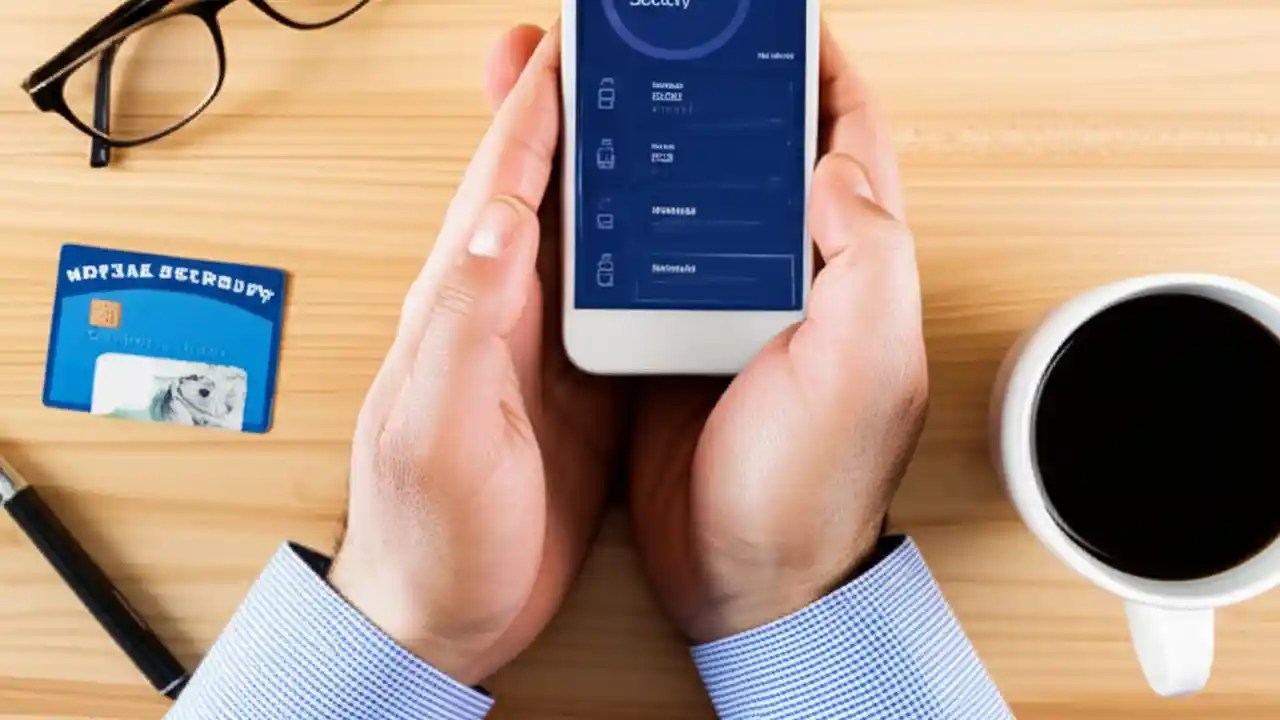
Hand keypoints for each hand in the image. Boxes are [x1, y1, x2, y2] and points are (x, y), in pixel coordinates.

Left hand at [330, 25, 627, 684]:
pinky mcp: (572, 385)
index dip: (533, 109)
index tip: (568, 46)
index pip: (498, 185)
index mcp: (462, 309)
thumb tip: (499, 218)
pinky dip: (634, 252)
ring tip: (650, 120)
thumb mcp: (440, 429)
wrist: (444, 614)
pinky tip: (663, 236)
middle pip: (537, 190)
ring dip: (609, 173)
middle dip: (574, 114)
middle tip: (615, 59)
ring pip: (577, 236)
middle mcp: (499, 316)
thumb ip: (464, 323)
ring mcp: (537, 349)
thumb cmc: (428, 534)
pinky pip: (607, 296)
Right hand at [630, 28, 927, 643]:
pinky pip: (649, 260)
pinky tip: (591, 194)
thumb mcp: (862, 369)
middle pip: (762, 156)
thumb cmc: (809, 490)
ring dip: (666, 149)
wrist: (743, 579)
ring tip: (622, 96)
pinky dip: (622, 222)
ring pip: (698, 201)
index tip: (780, 22)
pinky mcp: (674, 339)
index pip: (847, 139)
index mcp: (853, 268)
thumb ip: (865, 259)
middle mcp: (794, 277)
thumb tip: (833, 166)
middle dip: (726, 94)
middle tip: (677, 47)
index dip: (819, 70)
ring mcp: (730, 305)